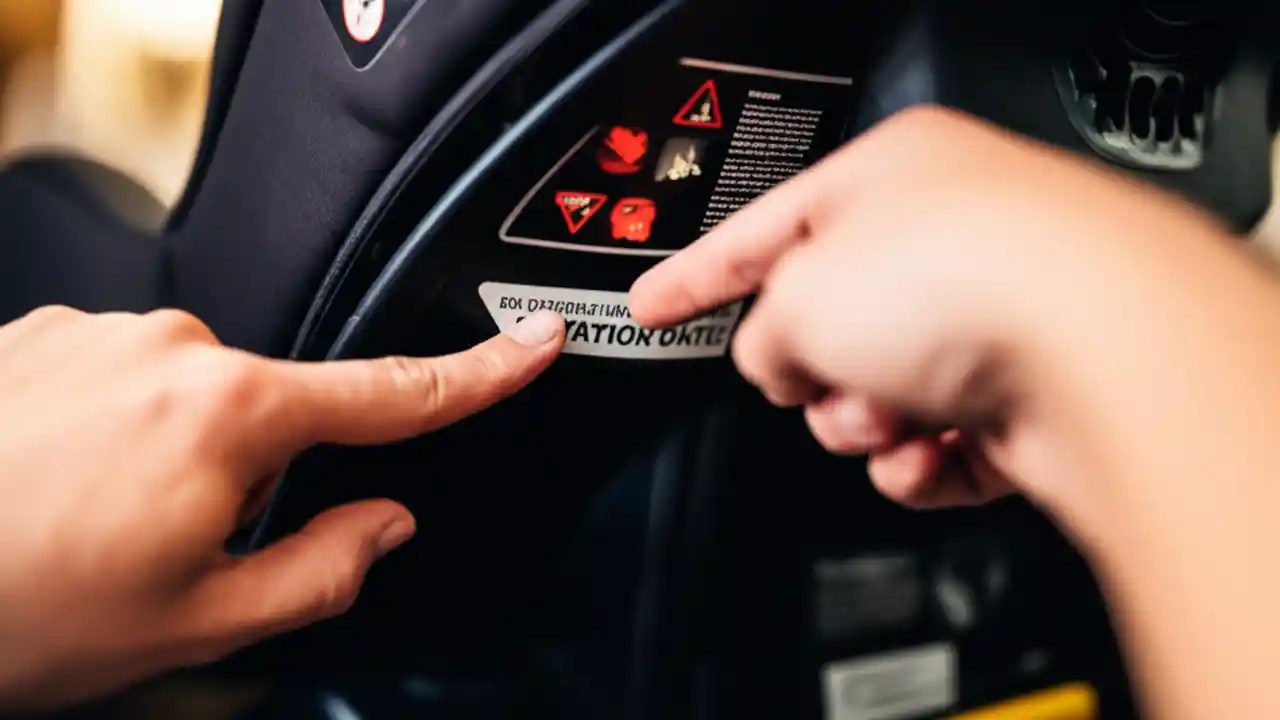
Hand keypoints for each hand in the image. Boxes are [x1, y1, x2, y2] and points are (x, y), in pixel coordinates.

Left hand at [0, 305, 563, 710]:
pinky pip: (124, 376)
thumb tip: (383, 522)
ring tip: (89, 522)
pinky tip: (53, 488)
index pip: (392, 394)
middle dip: (250, 473)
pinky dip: (112, 431)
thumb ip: (324, 566)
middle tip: (170, 547)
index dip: (478, 373)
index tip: (531, 344)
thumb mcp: (201, 623)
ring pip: (192, 396)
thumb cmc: (17, 611)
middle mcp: (169, 349)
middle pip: (273, 409)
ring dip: (172, 455)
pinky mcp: (41, 333)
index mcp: (229, 416)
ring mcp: (98, 333)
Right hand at [630, 105, 1231, 516]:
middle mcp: (953, 240)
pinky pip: (943, 448)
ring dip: (864, 424)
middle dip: (813, 375)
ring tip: (887, 419)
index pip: (763, 229)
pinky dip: (925, 465)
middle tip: (819, 379)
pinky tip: (932, 458)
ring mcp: (1002, 317)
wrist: (1107, 355)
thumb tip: (779, 365)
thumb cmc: (972, 281)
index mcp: (892, 176)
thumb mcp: (801, 296)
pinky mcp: (1039, 396)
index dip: (694, 276)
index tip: (652, 308)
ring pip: (883, 396)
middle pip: (833, 327)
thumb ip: (759, 332)